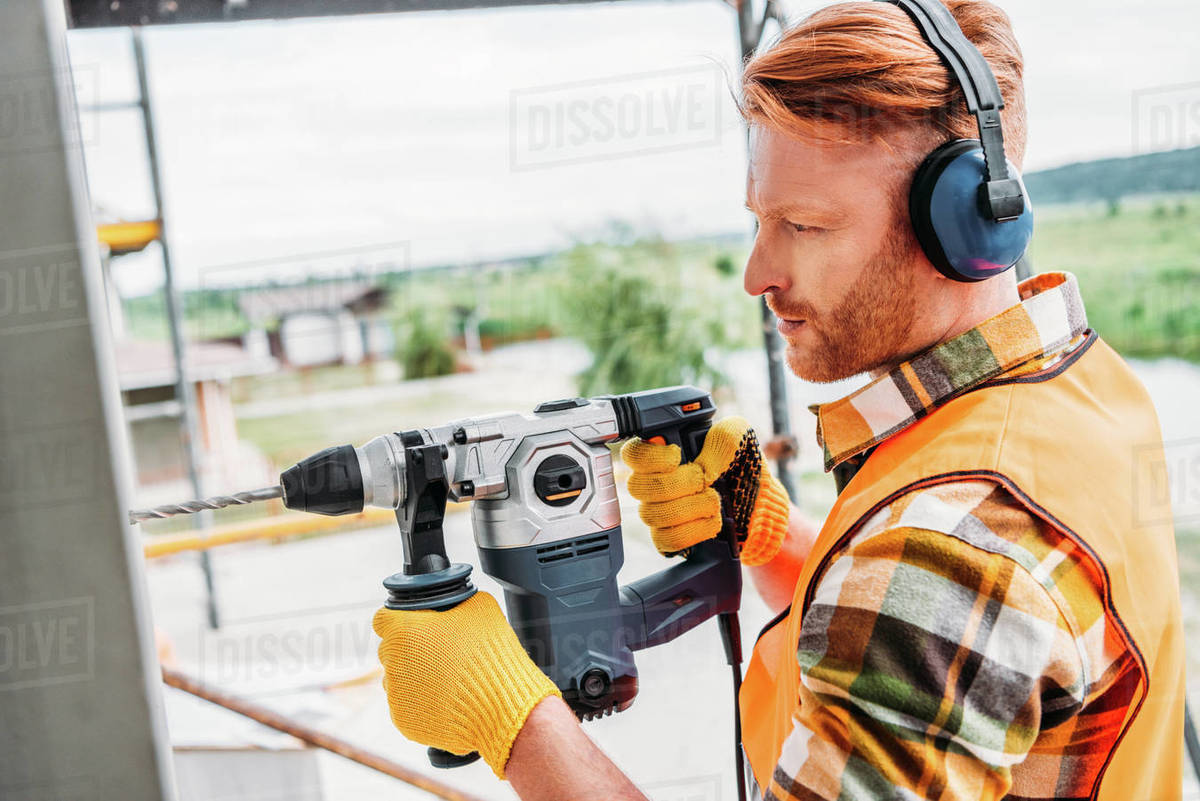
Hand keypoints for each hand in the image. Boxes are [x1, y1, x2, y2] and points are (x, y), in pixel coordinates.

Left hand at [372, 591, 560, 779]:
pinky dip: (422, 703)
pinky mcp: (404, 721)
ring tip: (447, 680)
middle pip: (390, 651)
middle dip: (409, 650)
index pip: (382, 619)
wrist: (501, 706)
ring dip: (415, 677)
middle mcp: (392, 664)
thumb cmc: (490, 655)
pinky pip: (408, 706)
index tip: (415, 624)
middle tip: (439, 653)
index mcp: (403, 632)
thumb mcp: (481, 608)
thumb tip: (455, 604)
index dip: (399, 619)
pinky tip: (446, 700)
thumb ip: (456, 602)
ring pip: (397, 680)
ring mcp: (396, 696)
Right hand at [620, 416, 790, 565]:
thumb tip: (701, 464)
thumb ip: (721, 437)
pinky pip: (665, 539)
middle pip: (638, 486)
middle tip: (704, 480)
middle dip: (677, 483)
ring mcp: (659, 512)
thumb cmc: (743, 466)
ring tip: (714, 500)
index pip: (632, 453)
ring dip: (691, 507)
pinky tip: (711, 521)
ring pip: (652, 514)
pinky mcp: (670, 538)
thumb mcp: (739, 438)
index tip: (677, 455)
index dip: (649, 457)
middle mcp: (654, 482)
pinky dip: (693, 531)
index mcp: (663, 453)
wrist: (760, 502)